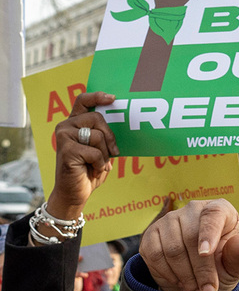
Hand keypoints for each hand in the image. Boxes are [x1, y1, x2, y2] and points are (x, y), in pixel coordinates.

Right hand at [48, 91, 119, 221]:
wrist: (75, 192)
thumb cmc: (90, 170)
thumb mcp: (101, 150)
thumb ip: (104, 135)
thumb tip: (122, 121)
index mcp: (75, 123)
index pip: (83, 102)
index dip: (97, 97)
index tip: (113, 99)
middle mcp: (66, 126)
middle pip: (98, 119)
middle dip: (110, 138)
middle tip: (112, 153)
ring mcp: (64, 137)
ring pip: (98, 136)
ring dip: (105, 154)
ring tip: (97, 164)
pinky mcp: (66, 150)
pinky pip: (95, 152)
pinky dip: (100, 164)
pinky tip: (92, 170)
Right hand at [139, 199, 238, 290]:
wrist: (198, 279)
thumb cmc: (221, 267)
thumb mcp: (234, 266)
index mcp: (220, 210)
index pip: (213, 215)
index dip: (208, 233)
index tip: (206, 253)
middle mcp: (193, 209)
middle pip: (190, 237)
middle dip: (200, 270)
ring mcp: (169, 220)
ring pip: (172, 249)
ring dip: (185, 276)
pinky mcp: (151, 234)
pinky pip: (154, 255)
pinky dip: (168, 274)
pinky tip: (180, 283)